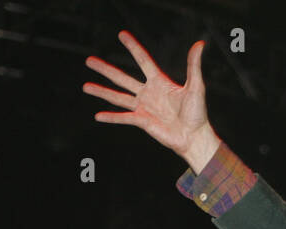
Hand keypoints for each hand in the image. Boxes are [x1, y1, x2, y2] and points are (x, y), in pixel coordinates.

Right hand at [84, 33, 220, 171]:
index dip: (133, 47)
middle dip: (105, 69)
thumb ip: (193, 65)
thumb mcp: (196, 86)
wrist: (194, 136)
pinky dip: (111, 117)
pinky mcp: (142, 122)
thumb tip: (200, 44)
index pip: (143, 60)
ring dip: (101, 92)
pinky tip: (98, 115)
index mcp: (160, 82)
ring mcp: (143, 107)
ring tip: (85, 86)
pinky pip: (123, 118)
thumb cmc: (197, 113)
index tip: (121, 35)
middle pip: (122, 78)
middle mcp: (148, 93)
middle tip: (89, 60)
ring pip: (117, 97)